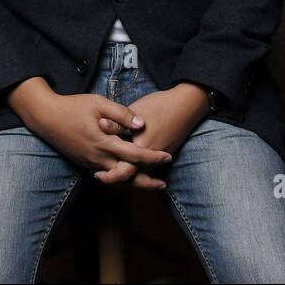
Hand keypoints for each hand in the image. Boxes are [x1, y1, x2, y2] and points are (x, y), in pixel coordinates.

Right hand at [7, 80, 172, 189]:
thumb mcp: (99, 103)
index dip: (152, 157)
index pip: (134, 155)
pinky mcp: (83, 163)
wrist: (45, 117)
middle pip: (126, 177)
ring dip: (132, 182)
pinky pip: (105, 175)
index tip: (167, 156)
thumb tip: (141, 124)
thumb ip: (121, 114)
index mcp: (104, 143)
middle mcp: (97, 158)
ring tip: (148, 183)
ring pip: (115, 179)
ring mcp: (89, 163)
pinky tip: (126, 175)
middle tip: (163, 185)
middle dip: (146, 182)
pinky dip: (118, 178)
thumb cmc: (73, 106)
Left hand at [94, 84, 209, 187]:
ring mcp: (161, 156)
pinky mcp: (166, 153)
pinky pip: (149, 167)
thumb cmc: (160, 105)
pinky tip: (128, 164)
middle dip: (117, 181)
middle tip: (102, 177)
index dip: (110, 176)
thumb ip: (118, 123)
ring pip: (141, 173)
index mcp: (143, 148)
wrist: (187, 104)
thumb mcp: (136, 111)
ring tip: (111, 173)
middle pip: (133, 177)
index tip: (97, 175)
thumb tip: (100, 125)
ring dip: (127, 176)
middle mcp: (153, 158)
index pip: (124, 172)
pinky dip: (138, 169)